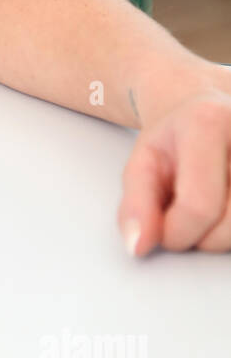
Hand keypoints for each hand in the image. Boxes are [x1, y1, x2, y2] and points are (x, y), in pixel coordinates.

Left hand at [118, 72, 230, 254]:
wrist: (213, 112)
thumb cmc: (179, 140)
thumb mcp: (143, 163)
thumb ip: (135, 205)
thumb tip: (139, 245)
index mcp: (208, 122)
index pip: (199, 206)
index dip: (177, 233)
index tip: (165, 232)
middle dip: (204, 238)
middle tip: (188, 218)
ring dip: (225, 236)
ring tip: (210, 210)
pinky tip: (227, 208)